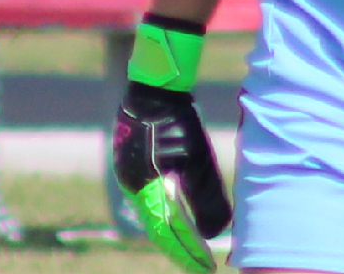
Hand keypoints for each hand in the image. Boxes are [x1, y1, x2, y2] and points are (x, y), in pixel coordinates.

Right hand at [112, 19, 229, 272]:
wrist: (154, 87)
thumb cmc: (177, 122)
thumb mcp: (197, 162)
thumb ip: (204, 198)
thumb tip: (213, 235)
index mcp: (144, 189)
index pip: (168, 233)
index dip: (187, 253)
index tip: (206, 267)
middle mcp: (132, 187)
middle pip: (158, 228)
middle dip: (180, 248)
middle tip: (201, 263)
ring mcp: (130, 175)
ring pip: (153, 214)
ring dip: (173, 232)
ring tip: (193, 246)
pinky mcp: (134, 164)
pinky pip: (149, 197)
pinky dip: (165, 212)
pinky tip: (178, 214)